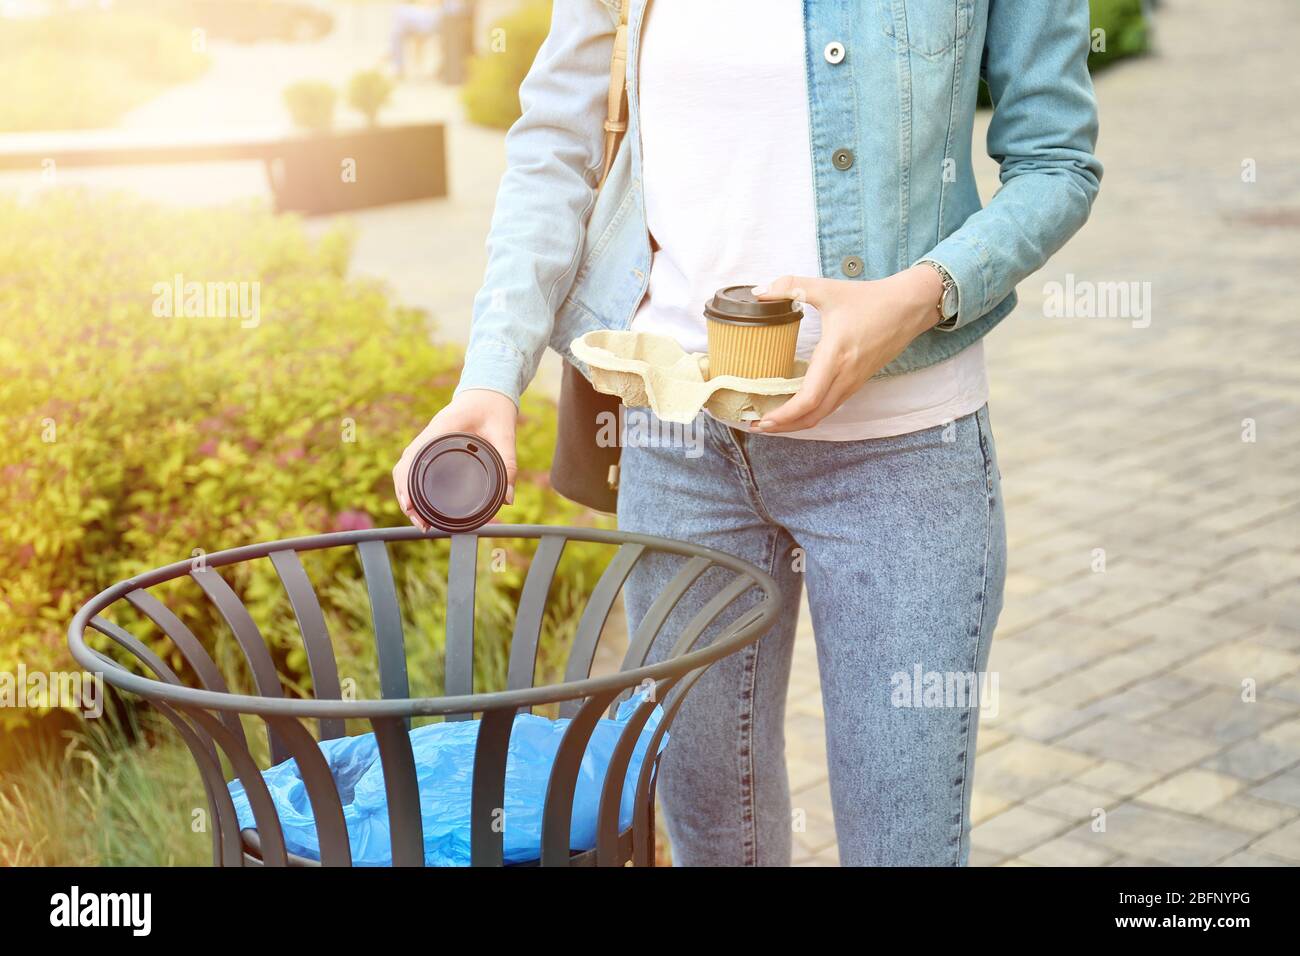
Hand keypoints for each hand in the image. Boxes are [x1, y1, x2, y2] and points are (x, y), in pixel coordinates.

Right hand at [393, 389, 517, 530]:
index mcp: (442, 429)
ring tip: (419, 519)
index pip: (414, 457)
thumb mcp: (505, 434)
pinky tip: (419, 502)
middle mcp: (430, 435)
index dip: (407, 484)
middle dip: (406, 497)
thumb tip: (508, 499)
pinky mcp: (432, 445)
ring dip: (406, 493)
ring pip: (406, 468)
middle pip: (404, 468)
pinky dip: (411, 485)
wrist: (489, 392)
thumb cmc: (495, 408)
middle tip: (421, 523)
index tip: (410, 506)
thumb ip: (508, 464)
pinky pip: (414, 465)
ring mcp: (428, 440)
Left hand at [750, 265, 943, 432]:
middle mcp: (845, 376)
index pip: (807, 400)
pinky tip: (795, 407)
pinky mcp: (857, 381)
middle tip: (756, 425)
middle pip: (812, 416)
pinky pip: (831, 405)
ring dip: (796, 423)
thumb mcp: (827, 289)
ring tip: (771, 421)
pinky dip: (810, 413)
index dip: (783, 416)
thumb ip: (790, 286)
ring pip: (822, 414)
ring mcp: (853, 382)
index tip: (762, 419)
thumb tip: (758, 291)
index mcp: (835, 356)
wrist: (909, 306)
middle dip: (783, 427)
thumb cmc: (870, 299)